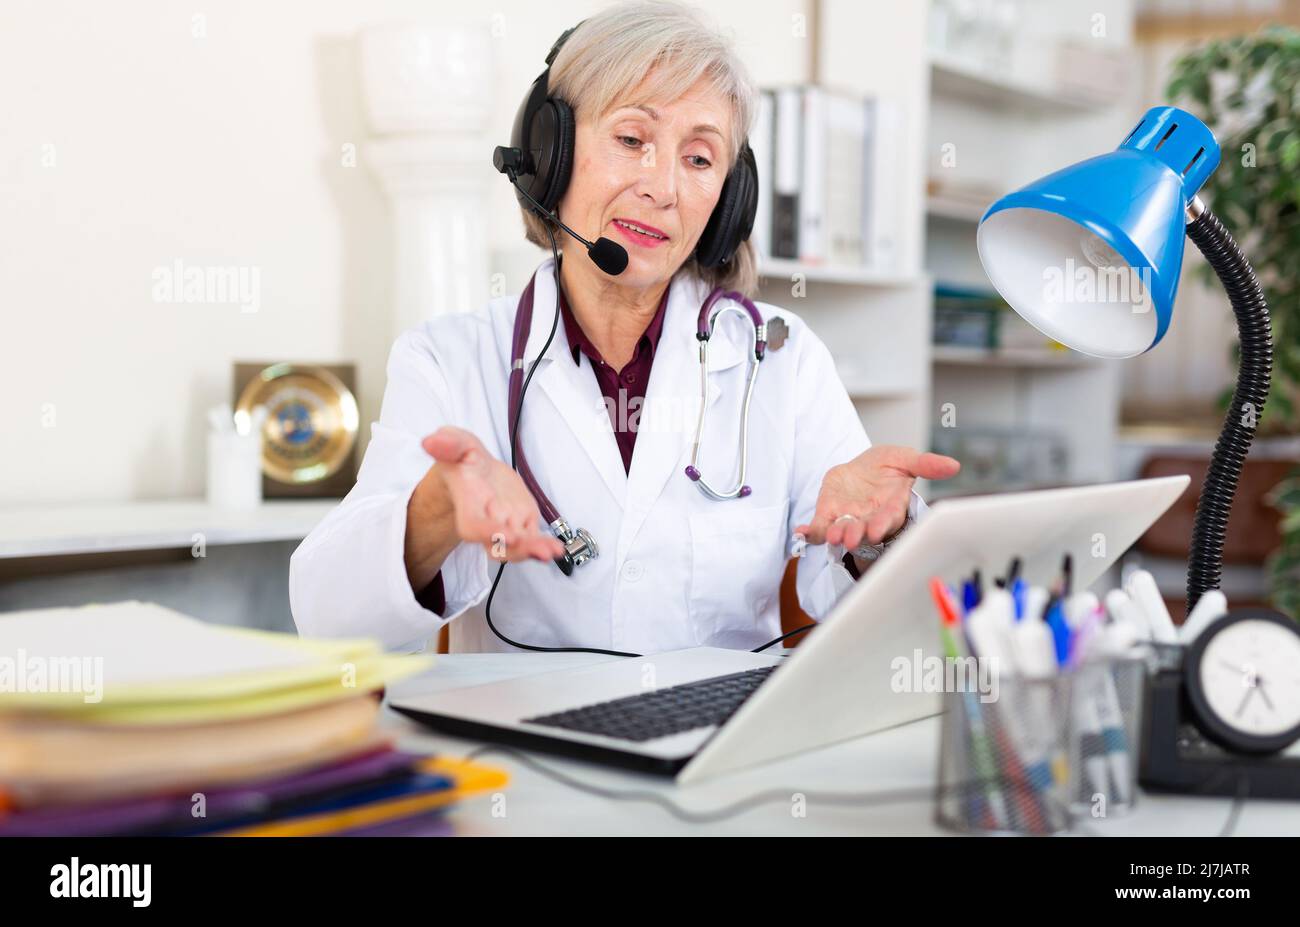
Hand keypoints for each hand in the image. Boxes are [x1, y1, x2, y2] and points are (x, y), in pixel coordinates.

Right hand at [414, 426, 564, 564]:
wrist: (475, 472)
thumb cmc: (464, 460)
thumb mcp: (456, 444)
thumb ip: (448, 444)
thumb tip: (431, 441)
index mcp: (468, 503)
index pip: (473, 525)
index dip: (486, 532)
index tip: (505, 534)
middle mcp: (486, 520)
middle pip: (497, 543)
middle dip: (515, 547)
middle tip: (534, 548)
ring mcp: (505, 525)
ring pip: (516, 546)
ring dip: (533, 550)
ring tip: (550, 551)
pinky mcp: (523, 524)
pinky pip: (532, 540)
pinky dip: (544, 546)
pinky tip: (556, 549)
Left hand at [794, 445, 960, 550]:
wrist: (861, 468)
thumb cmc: (886, 468)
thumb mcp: (905, 459)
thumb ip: (925, 463)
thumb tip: (954, 465)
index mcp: (890, 507)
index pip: (888, 518)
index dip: (882, 524)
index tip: (876, 529)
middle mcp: (869, 519)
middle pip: (864, 530)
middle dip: (857, 535)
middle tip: (850, 538)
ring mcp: (848, 520)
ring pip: (842, 532)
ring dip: (835, 536)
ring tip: (830, 536)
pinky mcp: (828, 516)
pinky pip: (819, 529)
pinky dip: (810, 533)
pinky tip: (801, 532)